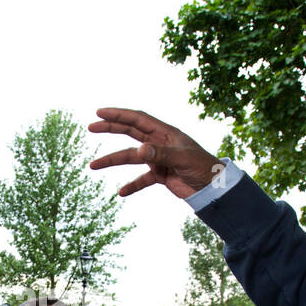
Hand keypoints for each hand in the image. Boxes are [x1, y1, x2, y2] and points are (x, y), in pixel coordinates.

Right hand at [88, 108, 222, 197]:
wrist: (214, 187)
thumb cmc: (202, 167)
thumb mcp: (182, 158)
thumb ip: (161, 154)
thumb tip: (139, 150)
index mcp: (165, 133)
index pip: (137, 119)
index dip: (118, 114)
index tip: (100, 113)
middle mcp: (159, 143)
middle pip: (130, 132)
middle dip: (110, 129)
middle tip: (91, 127)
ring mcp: (158, 159)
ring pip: (131, 157)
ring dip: (112, 160)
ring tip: (93, 165)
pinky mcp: (161, 175)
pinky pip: (142, 180)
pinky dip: (131, 185)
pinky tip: (121, 193)